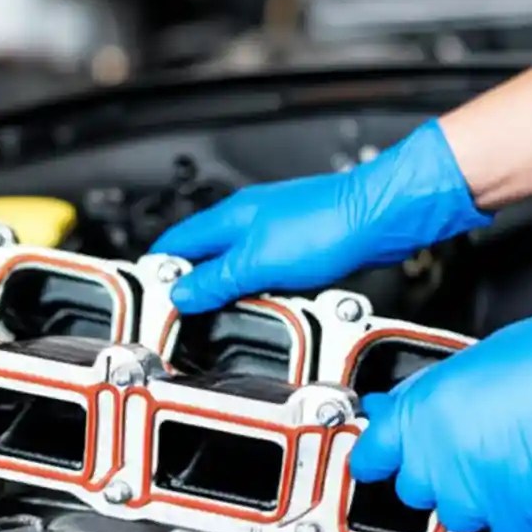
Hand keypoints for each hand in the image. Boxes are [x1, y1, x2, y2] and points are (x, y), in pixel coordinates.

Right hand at [150, 120, 490, 313]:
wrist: (382, 217)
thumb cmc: (329, 225)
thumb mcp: (259, 262)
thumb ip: (218, 280)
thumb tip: (182, 295)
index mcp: (230, 218)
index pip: (176, 244)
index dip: (159, 270)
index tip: (149, 296)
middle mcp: (248, 220)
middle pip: (202, 254)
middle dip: (189, 283)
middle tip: (181, 314)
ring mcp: (274, 231)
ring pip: (233, 262)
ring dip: (222, 287)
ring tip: (216, 313)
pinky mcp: (300, 245)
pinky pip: (262, 269)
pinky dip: (254, 287)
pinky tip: (262, 301)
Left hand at [349, 287, 531, 531]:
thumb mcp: (473, 358)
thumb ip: (434, 394)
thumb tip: (410, 406)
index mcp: (422, 411)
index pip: (370, 454)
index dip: (375, 458)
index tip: (374, 463)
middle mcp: (439, 456)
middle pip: (414, 489)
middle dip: (434, 474)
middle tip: (467, 452)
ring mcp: (475, 491)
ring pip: (456, 515)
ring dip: (475, 497)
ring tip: (508, 464)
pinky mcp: (517, 518)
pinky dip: (517, 518)